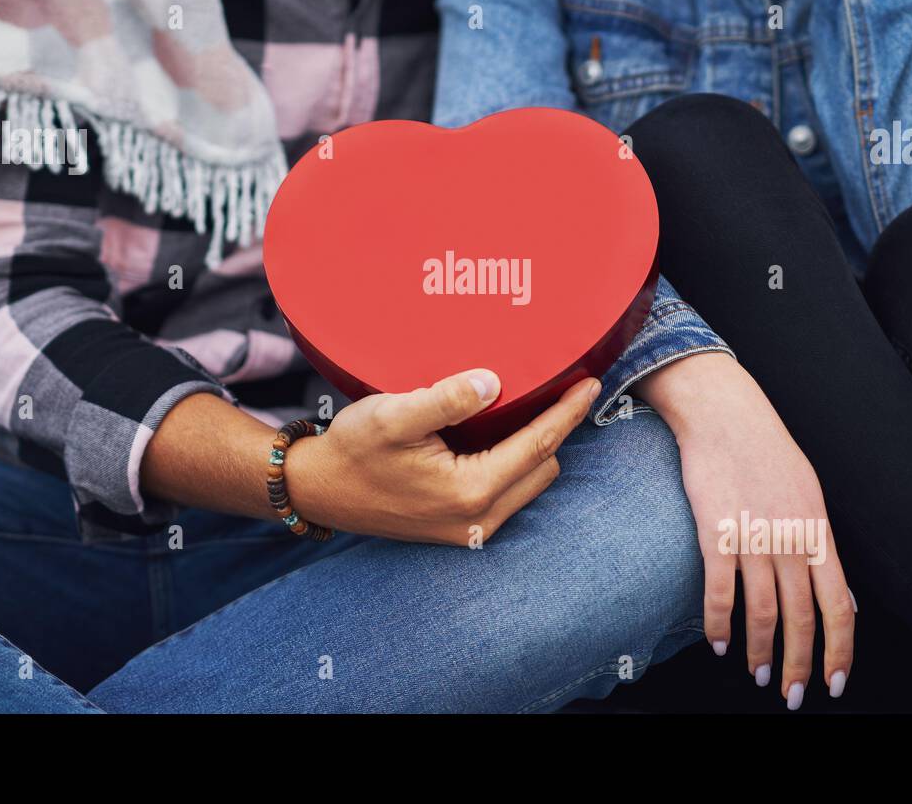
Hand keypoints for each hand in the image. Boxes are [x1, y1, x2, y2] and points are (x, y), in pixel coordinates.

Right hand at [286, 370, 599, 544]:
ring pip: (528, 482)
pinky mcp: (458, 528)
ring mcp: (469, 529)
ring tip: (529, 409)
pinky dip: (513, 464)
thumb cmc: (353, 450)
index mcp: (470, 490)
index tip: (591, 383)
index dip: (568, 412)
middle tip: (560, 389)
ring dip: (534, 448)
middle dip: (556, 430)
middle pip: (543, 466)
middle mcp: (477, 518)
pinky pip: (506, 493)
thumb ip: (446, 399)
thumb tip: (494, 382)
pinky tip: (497, 435)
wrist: (319, 490)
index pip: (539, 444)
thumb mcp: (394, 415)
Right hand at [637, 353, 854, 708]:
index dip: (839, 650)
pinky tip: (719, 642)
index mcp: (817, 532)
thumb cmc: (765, 450)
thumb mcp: (809, 495)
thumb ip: (822, 548)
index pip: (839, 606)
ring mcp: (752, 538)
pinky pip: (718, 591)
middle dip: (798, 665)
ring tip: (757, 672)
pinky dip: (718, 623)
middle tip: (790, 694)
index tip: (834, 681)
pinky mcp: (715, 533)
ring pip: (762, 611)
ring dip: (760, 651)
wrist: (724, 415)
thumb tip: (842, 595)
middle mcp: (789, 540)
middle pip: (800, 618)